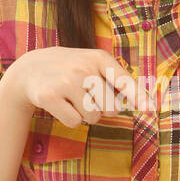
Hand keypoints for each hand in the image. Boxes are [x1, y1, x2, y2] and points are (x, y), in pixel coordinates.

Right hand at [6, 47, 138, 127]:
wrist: (29, 69)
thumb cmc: (70, 70)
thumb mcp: (92, 65)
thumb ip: (117, 81)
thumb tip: (146, 105)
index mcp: (98, 58)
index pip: (123, 81)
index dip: (138, 97)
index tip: (149, 109)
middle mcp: (83, 67)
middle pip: (111, 108)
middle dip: (101, 109)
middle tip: (85, 96)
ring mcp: (66, 81)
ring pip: (93, 117)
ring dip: (85, 115)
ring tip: (71, 99)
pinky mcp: (49, 96)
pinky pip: (74, 122)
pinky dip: (70, 119)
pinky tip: (60, 104)